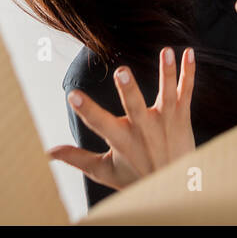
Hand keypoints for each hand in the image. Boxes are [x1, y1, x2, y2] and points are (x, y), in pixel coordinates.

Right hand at [48, 46, 195, 190]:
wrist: (172, 186)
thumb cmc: (135, 177)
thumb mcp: (103, 170)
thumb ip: (77, 157)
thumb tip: (48, 152)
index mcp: (121, 139)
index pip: (99, 123)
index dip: (86, 109)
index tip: (72, 94)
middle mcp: (144, 129)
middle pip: (135, 106)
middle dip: (128, 89)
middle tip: (122, 72)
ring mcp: (165, 121)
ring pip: (166, 94)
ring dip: (167, 73)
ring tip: (165, 51)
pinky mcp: (182, 116)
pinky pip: (186, 91)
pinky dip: (189, 72)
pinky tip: (188, 52)